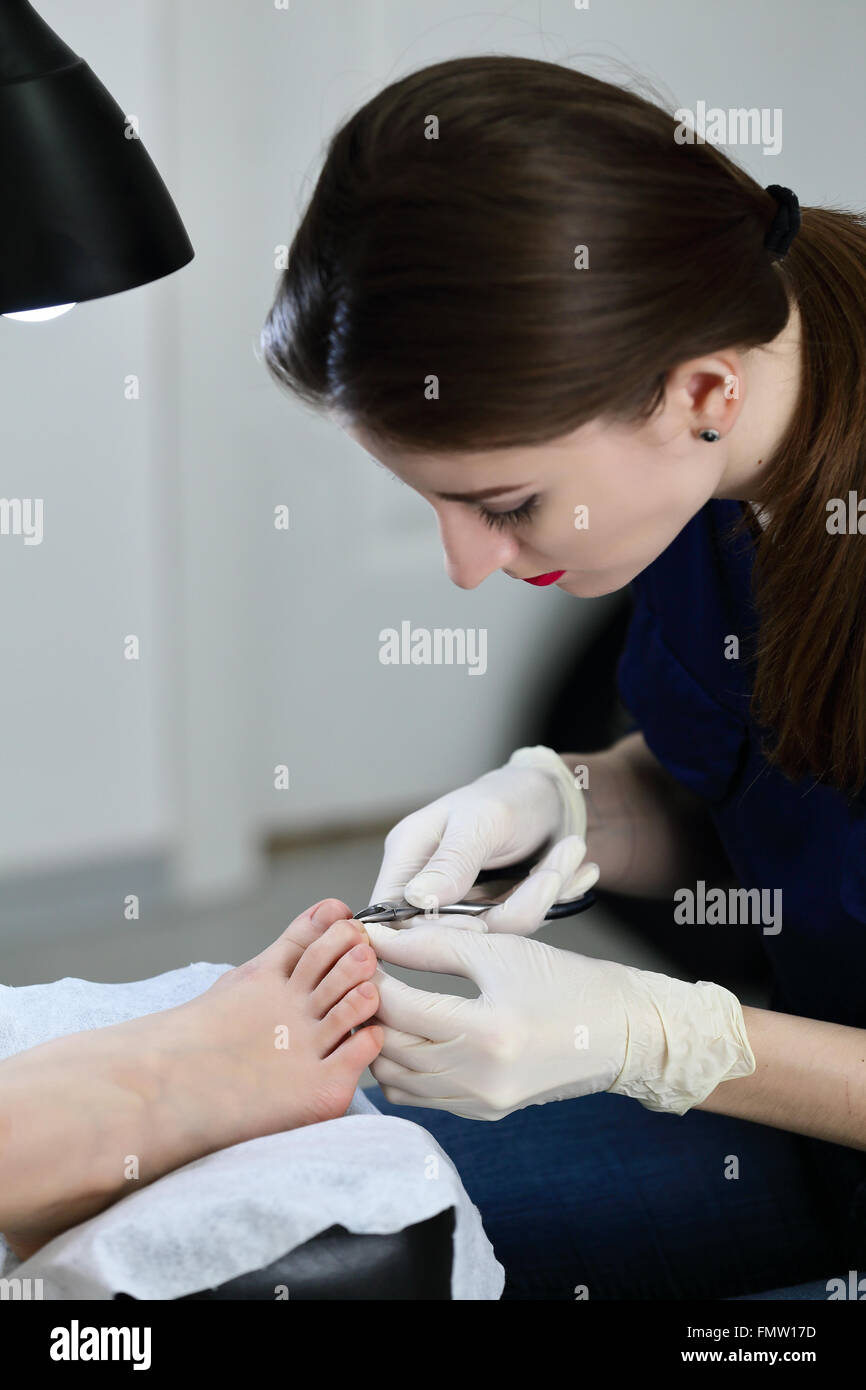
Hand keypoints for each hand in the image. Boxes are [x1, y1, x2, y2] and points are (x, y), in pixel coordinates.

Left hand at [365, 923, 754, 1120]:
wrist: (619, 1031)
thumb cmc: (565, 981)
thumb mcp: (499, 949)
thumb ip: (431, 944)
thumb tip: (376, 936)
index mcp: (487, 1031)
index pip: (399, 1008)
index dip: (371, 976)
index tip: (359, 950)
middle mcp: (480, 1078)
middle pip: (391, 1048)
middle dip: (369, 1009)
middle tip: (360, 975)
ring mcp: (481, 1102)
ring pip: (396, 1080)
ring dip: (382, 1041)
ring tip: (383, 1003)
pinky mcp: (483, 1113)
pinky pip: (420, 1097)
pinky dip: (403, 1067)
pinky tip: (410, 1033)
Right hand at [369, 745, 598, 933]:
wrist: (557, 798)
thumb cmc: (511, 794)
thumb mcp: (483, 820)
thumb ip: (452, 861)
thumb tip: (417, 899)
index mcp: (410, 856)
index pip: (395, 914)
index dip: (432, 930)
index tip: (480, 922)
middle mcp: (430, 883)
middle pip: (451, 932)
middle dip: (512, 909)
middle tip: (552, 878)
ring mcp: (463, 901)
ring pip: (495, 932)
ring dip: (543, 897)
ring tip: (574, 854)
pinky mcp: (495, 911)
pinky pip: (520, 925)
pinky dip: (553, 899)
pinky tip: (578, 870)